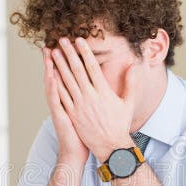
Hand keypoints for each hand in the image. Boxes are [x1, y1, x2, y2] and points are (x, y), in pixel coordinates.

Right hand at [42, 47, 88, 165]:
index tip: (66, 48)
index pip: (66, 77)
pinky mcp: (59, 116)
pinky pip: (56, 100)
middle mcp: (62, 101)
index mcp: (70, 99)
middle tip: (51, 44)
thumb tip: (96, 89)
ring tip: (49, 54)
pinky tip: (52, 76)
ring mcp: (60, 108)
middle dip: (55, 61)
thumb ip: (89, 100)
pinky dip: (53, 88)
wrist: (77, 153)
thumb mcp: (86, 114)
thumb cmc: (84, 134)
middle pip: (57, 77)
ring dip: (50, 69)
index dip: (65, 63)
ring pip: (53, 85)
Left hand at [51, 37, 138, 161]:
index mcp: (104, 92)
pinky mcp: (72, 114)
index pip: (92, 67)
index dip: (85, 52)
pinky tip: (51, 74)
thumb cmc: (120, 124)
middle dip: (69, 54)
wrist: (110, 145)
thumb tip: (133, 66)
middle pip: (77, 70)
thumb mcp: (129, 103)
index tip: (79, 40)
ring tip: (53, 52)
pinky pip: (62, 96)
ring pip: (67, 81)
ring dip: (59, 65)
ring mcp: (79, 106)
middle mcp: (90, 97)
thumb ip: (131, 83)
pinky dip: (56, 84)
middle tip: (62, 40)